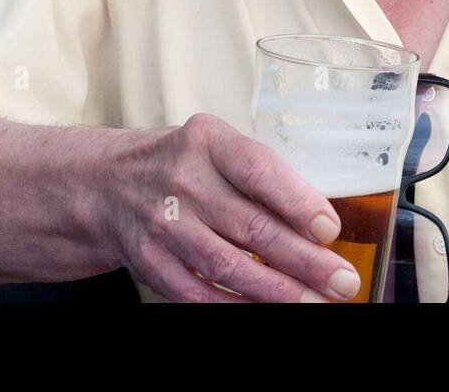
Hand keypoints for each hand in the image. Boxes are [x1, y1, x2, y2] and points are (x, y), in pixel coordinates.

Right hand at [97, 113, 363, 302]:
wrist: (107, 184)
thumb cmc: (182, 164)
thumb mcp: (217, 148)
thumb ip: (262, 176)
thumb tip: (319, 223)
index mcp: (207, 141)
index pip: (257, 170)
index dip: (297, 202)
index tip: (330, 229)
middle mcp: (182, 179)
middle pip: (251, 226)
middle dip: (304, 259)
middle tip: (341, 280)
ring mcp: (162, 223)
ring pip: (228, 265)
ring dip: (278, 290)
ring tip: (314, 300)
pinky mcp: (151, 261)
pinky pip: (200, 293)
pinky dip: (237, 305)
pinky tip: (267, 308)